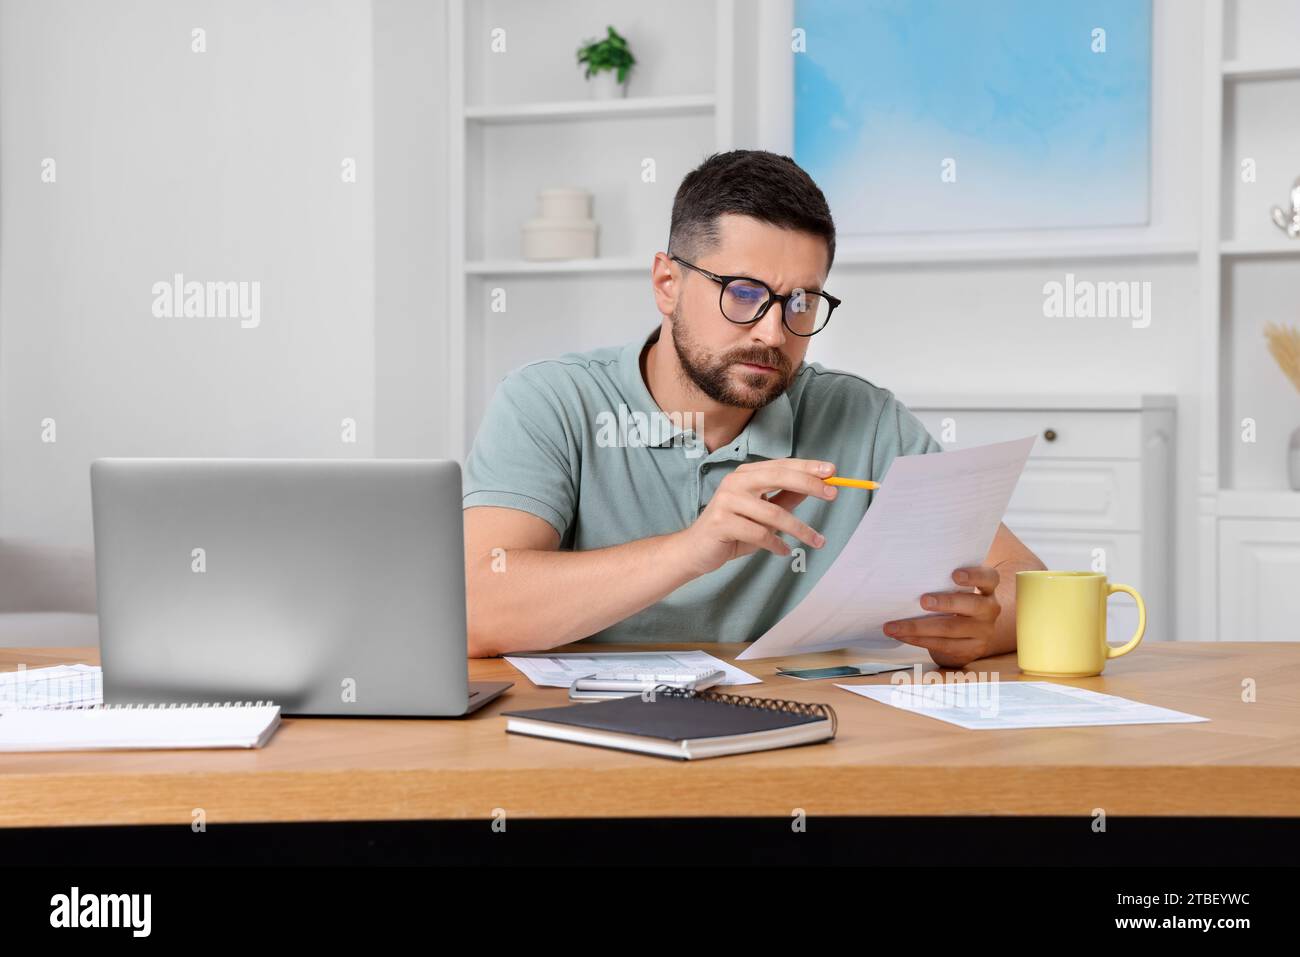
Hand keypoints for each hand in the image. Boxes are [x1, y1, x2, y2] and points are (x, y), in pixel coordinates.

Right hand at [677, 458, 838, 575]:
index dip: (808, 467)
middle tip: (833, 494)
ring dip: (799, 529)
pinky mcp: (721, 523)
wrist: (696, 550)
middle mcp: (735, 482)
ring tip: (816, 541)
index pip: (781, 466)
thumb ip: (786, 499)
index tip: (833, 472)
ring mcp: (726, 501)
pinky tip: (784, 551)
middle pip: (778, 477)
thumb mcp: (764, 513)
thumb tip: (817, 487)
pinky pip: (758, 534)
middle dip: (809, 484)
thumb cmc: (733, 530)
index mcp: (746, 474)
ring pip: (773, 513)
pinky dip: (776, 545)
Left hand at [883, 566, 1000, 666]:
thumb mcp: (957, 592)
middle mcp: (989, 609)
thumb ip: (944, 583)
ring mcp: (983, 632)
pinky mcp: (971, 650)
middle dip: (945, 602)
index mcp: (987, 589)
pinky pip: (942, 644)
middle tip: (923, 601)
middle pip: (971, 604)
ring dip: (918, 627)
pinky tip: (901, 635)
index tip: (955, 574)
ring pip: (950, 629)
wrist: (968, 638)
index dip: (975, 575)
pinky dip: (917, 640)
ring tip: (894, 626)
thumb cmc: (956, 606)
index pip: (989, 578)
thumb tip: (910, 575)